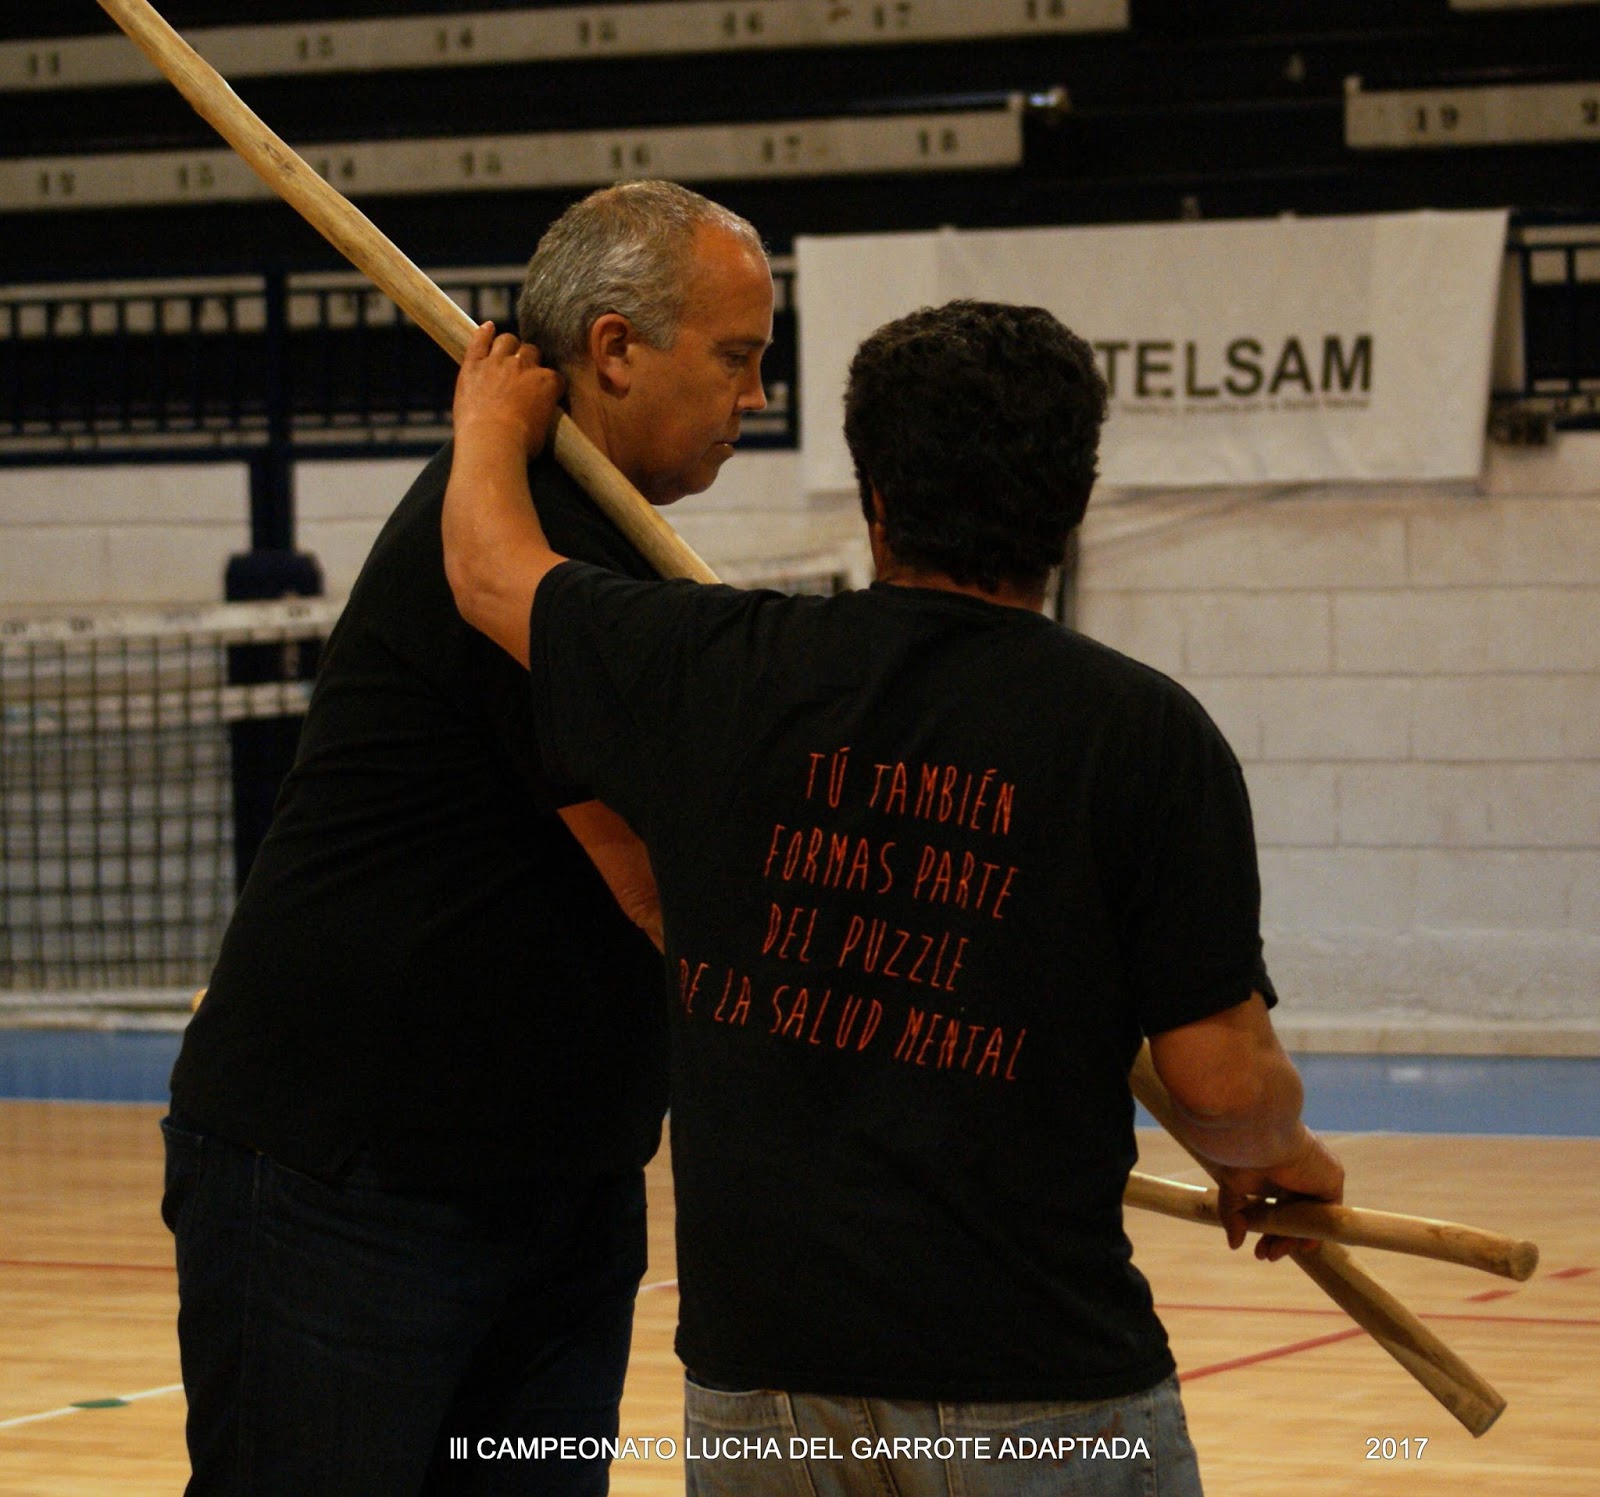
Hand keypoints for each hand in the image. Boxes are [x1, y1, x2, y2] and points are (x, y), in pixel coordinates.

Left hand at [452, 321, 564, 458]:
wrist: (491, 443)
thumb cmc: (519, 444)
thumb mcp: (544, 430)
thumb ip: (544, 412)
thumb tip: (540, 412)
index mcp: (547, 382)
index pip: (554, 375)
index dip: (548, 384)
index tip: (544, 393)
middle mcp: (525, 366)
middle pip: (531, 352)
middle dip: (529, 361)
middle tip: (522, 375)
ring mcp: (497, 362)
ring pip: (507, 341)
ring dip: (509, 345)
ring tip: (506, 353)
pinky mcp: (473, 365)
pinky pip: (479, 341)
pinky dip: (483, 333)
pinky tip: (487, 328)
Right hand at [1214, 1128, 1344, 1261]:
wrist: (1259, 1136)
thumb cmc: (1242, 1154)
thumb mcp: (1233, 1190)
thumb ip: (1233, 1216)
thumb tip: (1234, 1244)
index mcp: (1275, 1173)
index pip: (1276, 1210)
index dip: (1267, 1232)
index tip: (1256, 1250)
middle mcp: (1297, 1174)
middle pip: (1293, 1218)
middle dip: (1278, 1240)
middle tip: (1263, 1255)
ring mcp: (1315, 1176)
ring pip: (1309, 1218)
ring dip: (1294, 1240)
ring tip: (1274, 1254)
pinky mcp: (1331, 1176)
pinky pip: (1329, 1212)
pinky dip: (1319, 1231)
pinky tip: (1302, 1245)